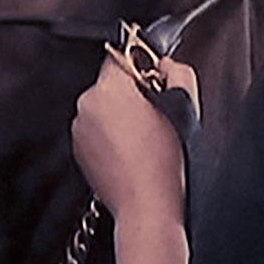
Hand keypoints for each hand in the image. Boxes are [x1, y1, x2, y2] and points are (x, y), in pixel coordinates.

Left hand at [72, 57, 196, 221]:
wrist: (146, 206)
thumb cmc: (164, 162)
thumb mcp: (183, 106)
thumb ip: (176, 72)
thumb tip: (164, 65)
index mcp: (109, 89)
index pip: (122, 57)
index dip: (144, 66)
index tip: (156, 80)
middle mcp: (87, 105)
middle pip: (113, 84)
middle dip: (134, 94)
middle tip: (157, 115)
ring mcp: (80, 130)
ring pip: (105, 108)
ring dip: (123, 115)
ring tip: (146, 139)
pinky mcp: (79, 151)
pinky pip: (98, 131)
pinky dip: (113, 136)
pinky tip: (133, 152)